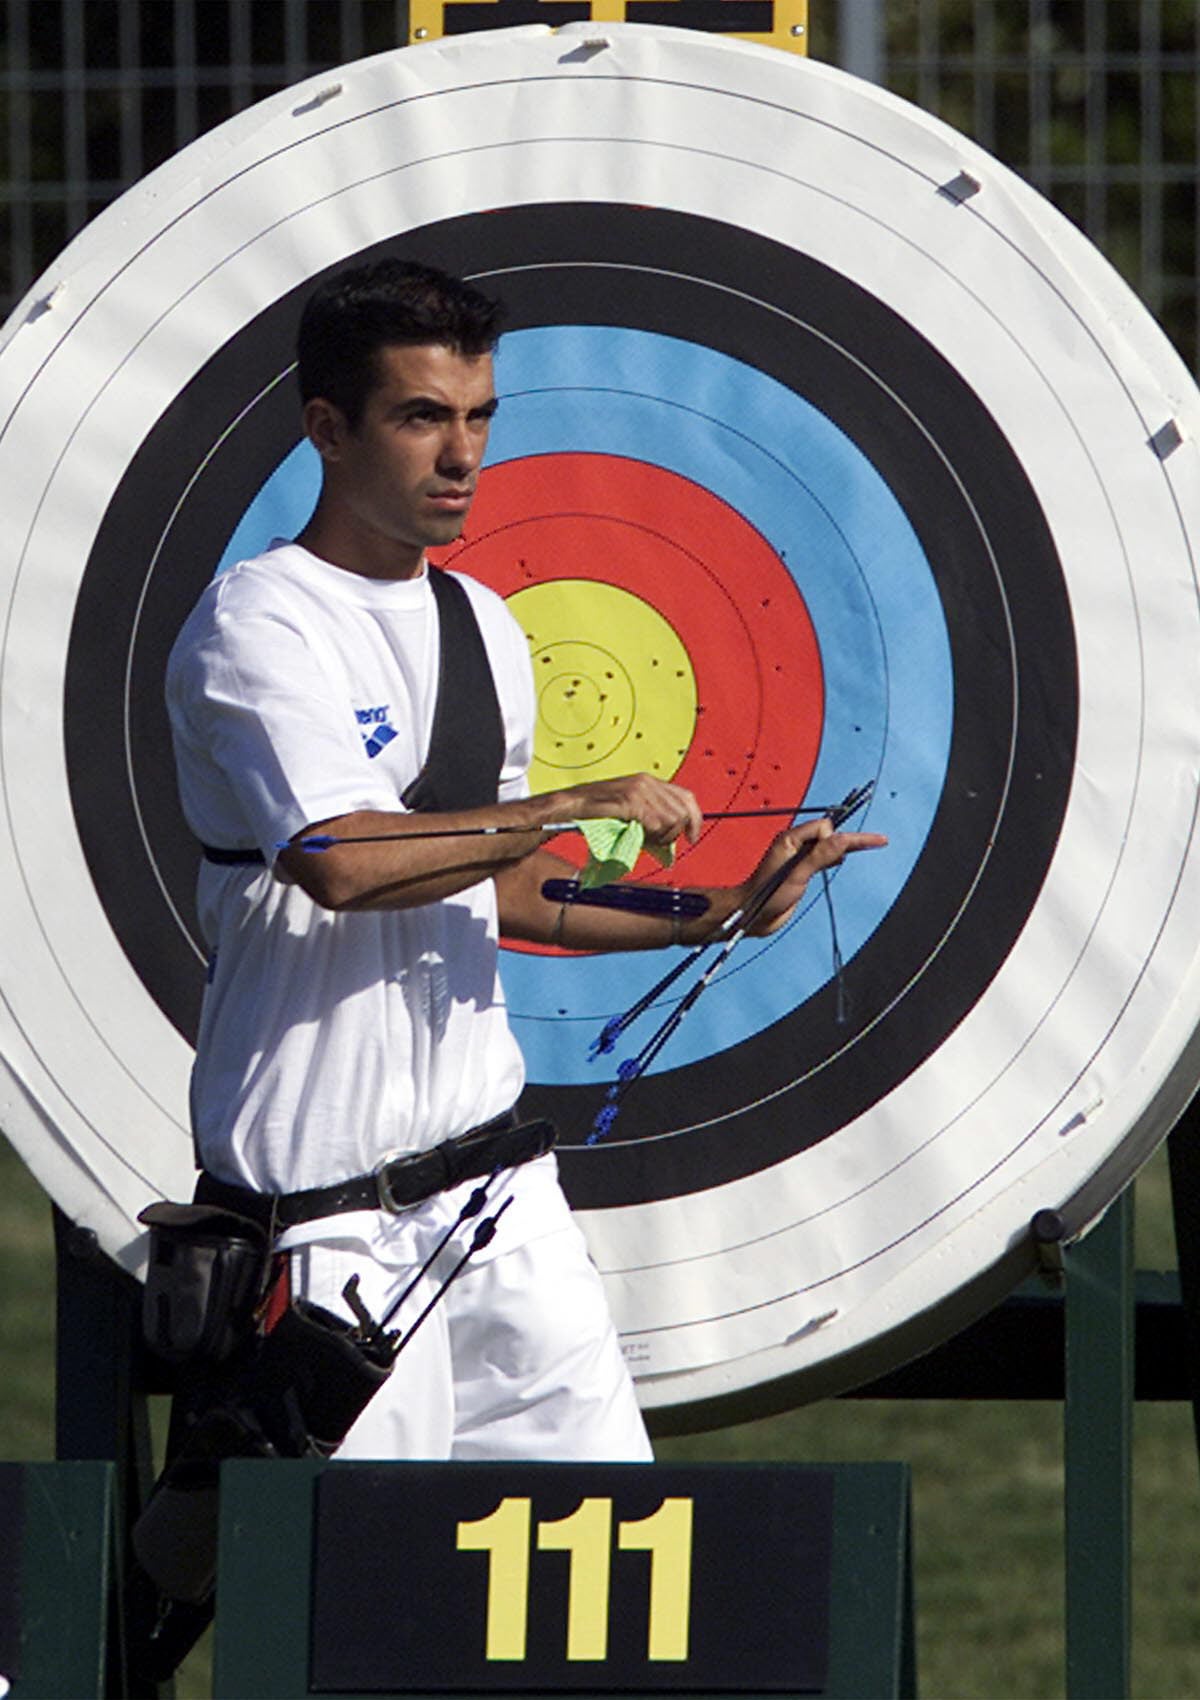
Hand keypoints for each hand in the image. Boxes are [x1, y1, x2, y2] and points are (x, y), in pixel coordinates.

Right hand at [539, 772, 702, 848]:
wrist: (570, 807)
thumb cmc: (596, 812)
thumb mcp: (630, 809)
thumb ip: (652, 815)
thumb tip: (674, 834)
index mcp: (649, 781)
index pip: (686, 797)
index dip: (695, 819)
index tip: (692, 837)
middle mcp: (647, 782)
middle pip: (682, 812)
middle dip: (673, 833)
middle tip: (657, 843)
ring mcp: (638, 790)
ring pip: (671, 821)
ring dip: (661, 837)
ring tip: (644, 839)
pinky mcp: (630, 801)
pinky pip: (655, 824)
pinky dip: (651, 835)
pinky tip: (639, 836)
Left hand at [741, 818, 887, 935]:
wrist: (751, 914)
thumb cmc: (766, 895)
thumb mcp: (796, 875)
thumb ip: (819, 856)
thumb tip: (842, 839)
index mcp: (790, 839)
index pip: (823, 828)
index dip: (835, 839)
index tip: (843, 855)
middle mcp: (795, 845)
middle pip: (830, 835)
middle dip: (852, 839)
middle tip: (881, 840)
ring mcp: (798, 858)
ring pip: (829, 846)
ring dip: (845, 847)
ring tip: (871, 844)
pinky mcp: (801, 871)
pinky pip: (823, 857)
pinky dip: (836, 857)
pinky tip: (843, 860)